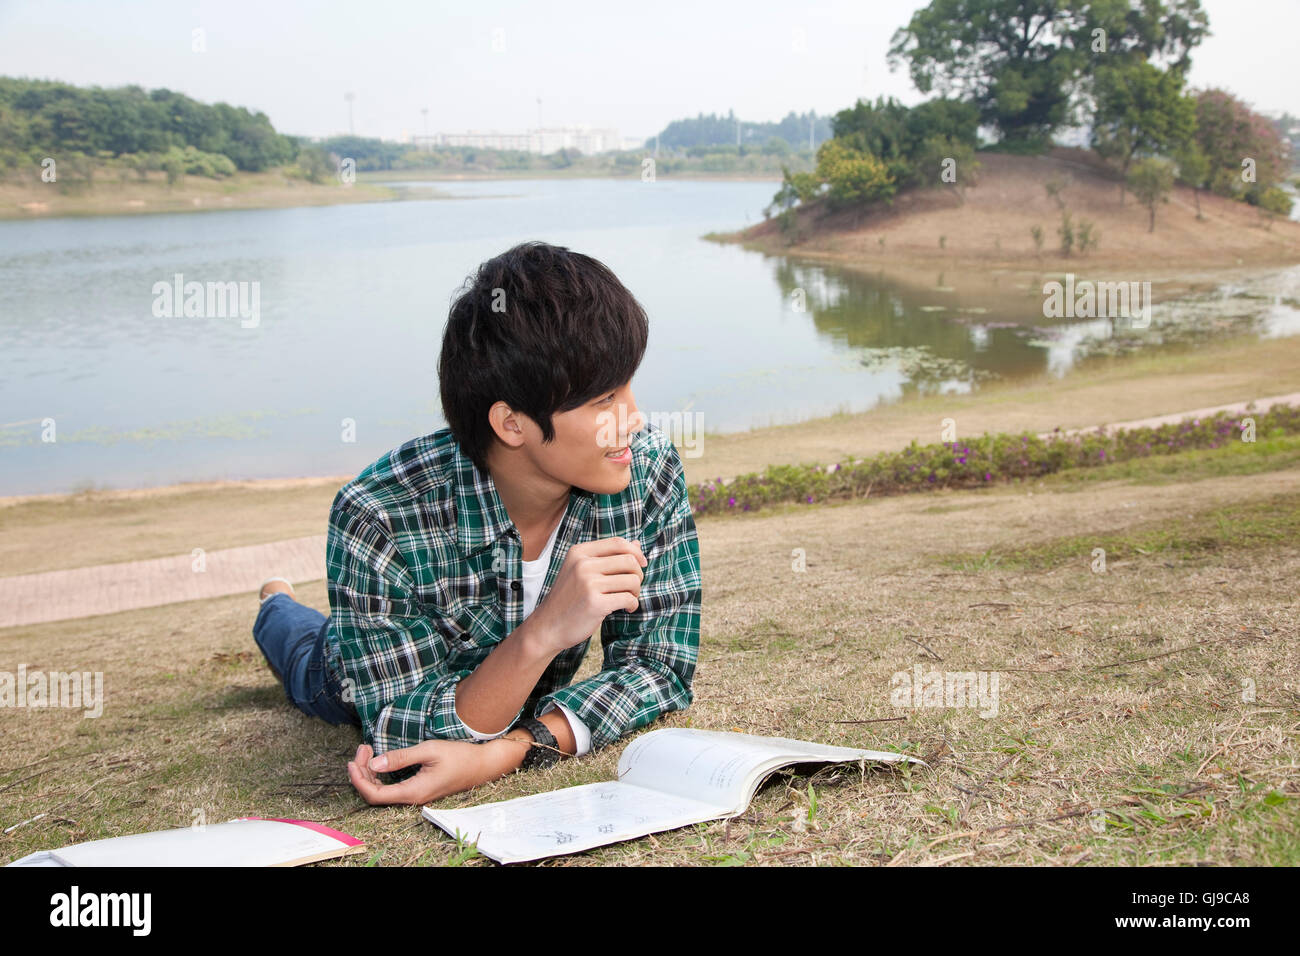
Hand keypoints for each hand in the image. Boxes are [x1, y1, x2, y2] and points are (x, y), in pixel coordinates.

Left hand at [347, 740, 487, 805]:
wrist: (483, 765)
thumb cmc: (460, 756)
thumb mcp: (429, 750)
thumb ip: (400, 758)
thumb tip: (374, 764)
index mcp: (413, 792)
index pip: (374, 794)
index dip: (358, 779)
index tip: (353, 760)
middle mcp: (412, 798)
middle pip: (375, 794)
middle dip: (362, 772)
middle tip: (362, 748)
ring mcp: (416, 795)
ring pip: (382, 791)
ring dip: (371, 773)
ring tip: (368, 751)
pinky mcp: (419, 789)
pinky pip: (392, 788)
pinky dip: (381, 775)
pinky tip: (380, 761)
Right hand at [528, 536, 645, 655]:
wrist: (548, 626)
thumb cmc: (569, 598)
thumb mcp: (582, 571)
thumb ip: (609, 557)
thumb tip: (637, 544)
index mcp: (579, 552)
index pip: (618, 542)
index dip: (635, 552)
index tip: (641, 564)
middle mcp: (583, 564)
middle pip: (629, 560)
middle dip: (638, 574)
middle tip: (632, 587)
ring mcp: (588, 583)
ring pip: (632, 580)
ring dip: (636, 591)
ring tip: (627, 599)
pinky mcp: (595, 603)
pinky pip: (628, 598)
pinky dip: (633, 604)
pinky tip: (626, 609)